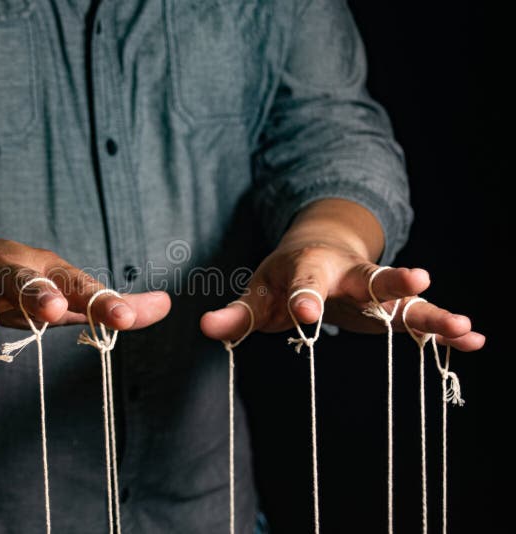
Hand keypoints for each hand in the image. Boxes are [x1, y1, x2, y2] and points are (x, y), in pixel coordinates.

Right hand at [0, 220, 170, 345]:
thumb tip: (166, 307)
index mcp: (46, 271)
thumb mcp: (61, 289)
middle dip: (37, 293)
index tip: (125, 319)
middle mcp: (9, 270)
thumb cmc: (18, 282)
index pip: (79, 286)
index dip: (102, 302)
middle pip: (24, 280)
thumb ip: (108, 302)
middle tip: (51, 308)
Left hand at [200, 199, 484, 350]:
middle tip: (420, 280)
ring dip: (431, 310)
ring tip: (461, 325)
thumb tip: (205, 329)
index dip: (304, 297)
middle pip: (371, 277)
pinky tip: (473, 341)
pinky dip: (444, 330)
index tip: (304, 314)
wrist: (319, 249)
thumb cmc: (284, 276)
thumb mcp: (258, 291)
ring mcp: (373, 292)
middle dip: (392, 281)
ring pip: (404, 300)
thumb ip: (236, 313)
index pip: (306, 282)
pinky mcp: (390, 310)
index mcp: (308, 268)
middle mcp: (348, 276)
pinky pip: (419, 319)